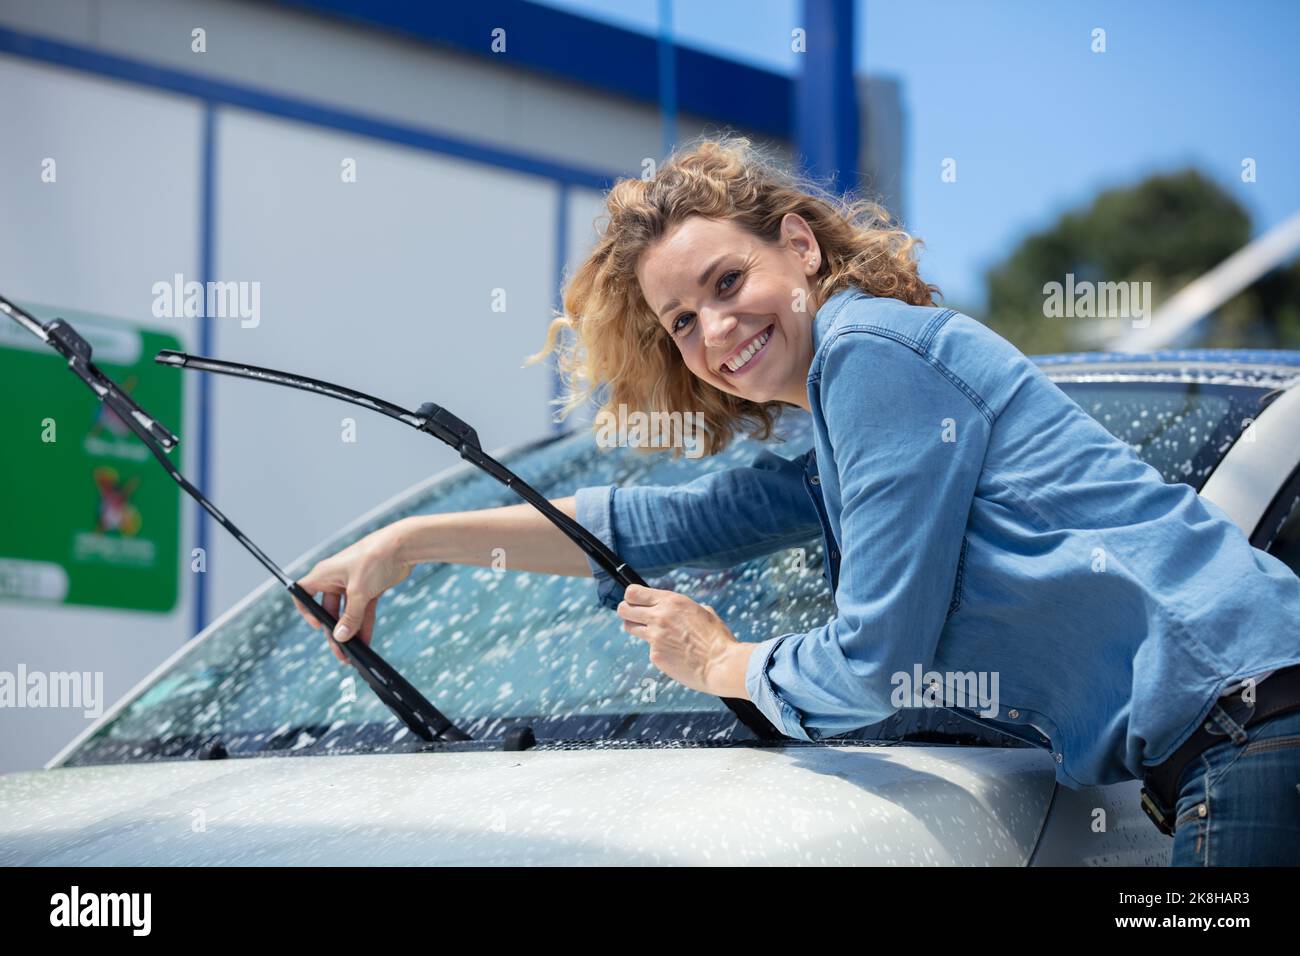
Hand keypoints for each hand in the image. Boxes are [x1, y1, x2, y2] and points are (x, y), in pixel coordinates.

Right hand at [292, 520, 413, 663]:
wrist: (403, 546)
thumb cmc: (374, 559)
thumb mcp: (359, 592)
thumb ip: (350, 617)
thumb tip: (340, 638)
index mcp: (325, 573)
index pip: (303, 593)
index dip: (305, 610)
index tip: (317, 625)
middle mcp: (336, 579)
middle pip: (328, 610)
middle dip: (334, 631)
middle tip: (340, 653)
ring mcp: (353, 584)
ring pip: (348, 613)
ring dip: (351, 632)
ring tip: (354, 654)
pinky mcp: (369, 588)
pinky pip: (363, 611)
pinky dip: (364, 625)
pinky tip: (366, 642)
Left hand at [616, 584, 750, 697]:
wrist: (721, 664)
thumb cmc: (717, 639)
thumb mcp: (704, 612)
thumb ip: (685, 608)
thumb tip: (678, 610)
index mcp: (672, 601)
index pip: (633, 593)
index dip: (631, 597)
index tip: (635, 601)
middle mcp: (659, 616)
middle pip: (623, 609)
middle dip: (627, 612)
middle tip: (635, 617)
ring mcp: (655, 637)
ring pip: (629, 627)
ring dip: (637, 628)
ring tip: (654, 634)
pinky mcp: (655, 655)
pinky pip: (650, 649)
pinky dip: (659, 651)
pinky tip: (675, 655)